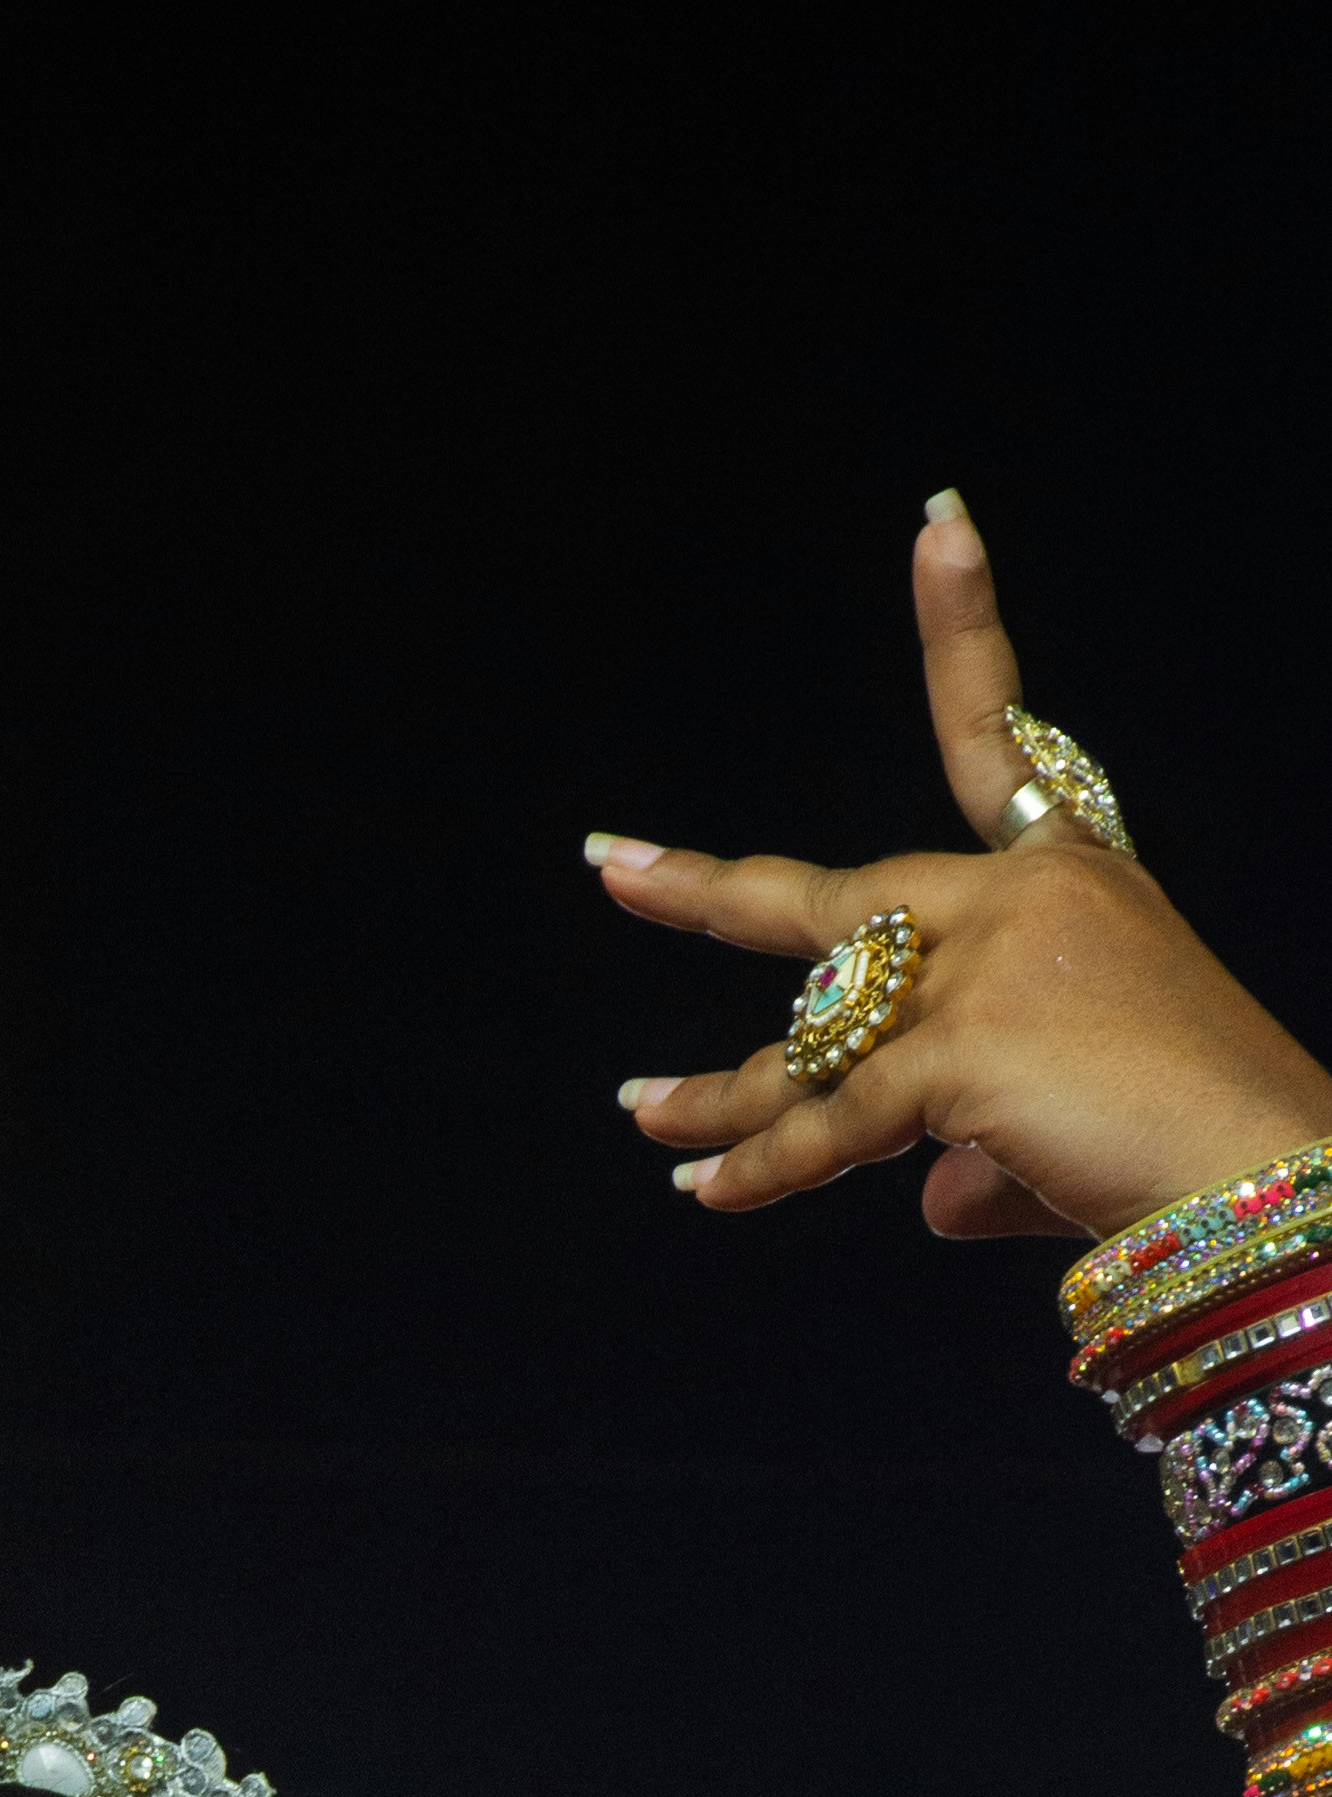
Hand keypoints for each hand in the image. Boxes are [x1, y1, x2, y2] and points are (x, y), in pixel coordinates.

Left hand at [594, 500, 1329, 1246]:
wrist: (1254, 1174)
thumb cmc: (1182, 1147)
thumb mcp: (1068, 1114)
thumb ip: (980, 1141)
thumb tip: (928, 1195)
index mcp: (1068, 881)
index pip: (996, 744)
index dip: (962, 635)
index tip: (936, 526)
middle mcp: (1023, 900)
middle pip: (843, 899)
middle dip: (716, 893)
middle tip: (617, 867)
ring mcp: (989, 967)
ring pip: (816, 1032)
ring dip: (725, 1089)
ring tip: (646, 1110)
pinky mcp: (961, 1049)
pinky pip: (832, 1121)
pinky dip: (767, 1168)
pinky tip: (708, 1191)